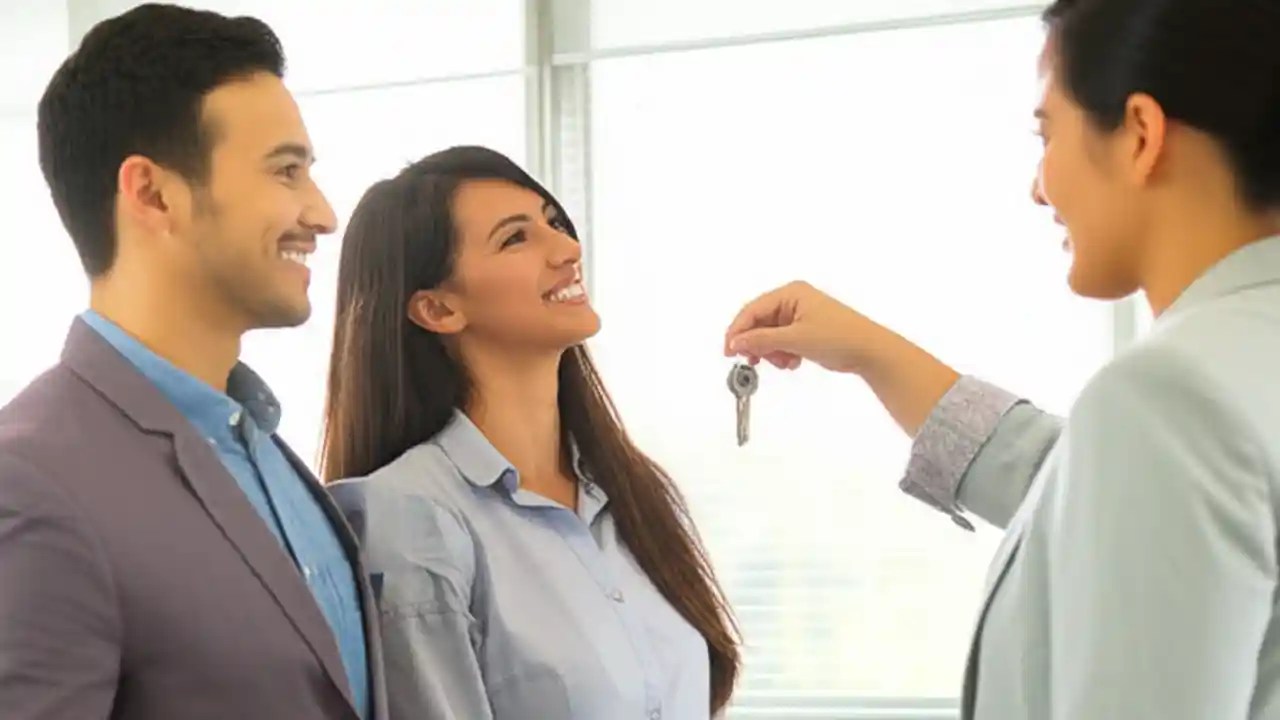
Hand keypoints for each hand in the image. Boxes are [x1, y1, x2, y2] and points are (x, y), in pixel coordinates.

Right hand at [723, 281, 886, 373]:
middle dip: (757, 344)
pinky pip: (783, 341)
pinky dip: (783, 353)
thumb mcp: (794, 339)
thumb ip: (761, 340)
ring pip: (770, 335)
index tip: (729, 351)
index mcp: (791, 293)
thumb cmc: (841, 336)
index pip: (753, 310)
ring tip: (783, 361)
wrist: (869, 351)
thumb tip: (737, 342)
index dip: (738, 331)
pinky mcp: (806, 331)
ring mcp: (801, 316)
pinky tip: (793, 361)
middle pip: (760, 323)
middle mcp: (794, 301)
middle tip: (754, 361)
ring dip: (771, 352)